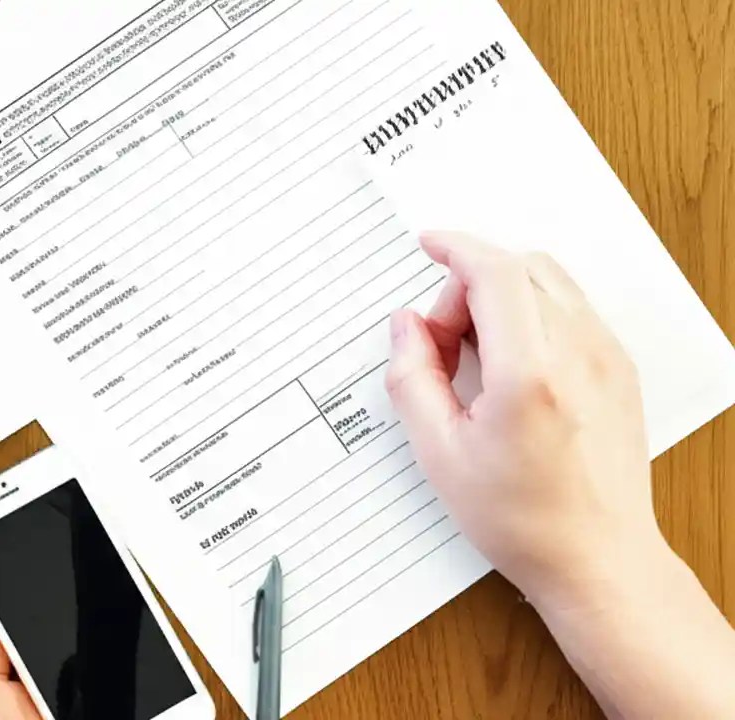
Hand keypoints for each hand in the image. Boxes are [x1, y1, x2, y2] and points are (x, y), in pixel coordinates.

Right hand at [386, 232, 734, 716]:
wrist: (597, 557)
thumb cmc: (521, 518)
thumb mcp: (439, 454)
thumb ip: (412, 378)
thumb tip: (406, 326)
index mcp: (528, 372)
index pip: (495, 272)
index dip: (455, 248)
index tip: (429, 244)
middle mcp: (577, 352)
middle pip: (518, 270)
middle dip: (468, 289)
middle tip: (440, 346)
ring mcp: (606, 358)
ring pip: (548, 283)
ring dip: (501, 298)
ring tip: (475, 358)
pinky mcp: (619, 369)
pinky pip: (570, 310)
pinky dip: (531, 314)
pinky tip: (510, 366)